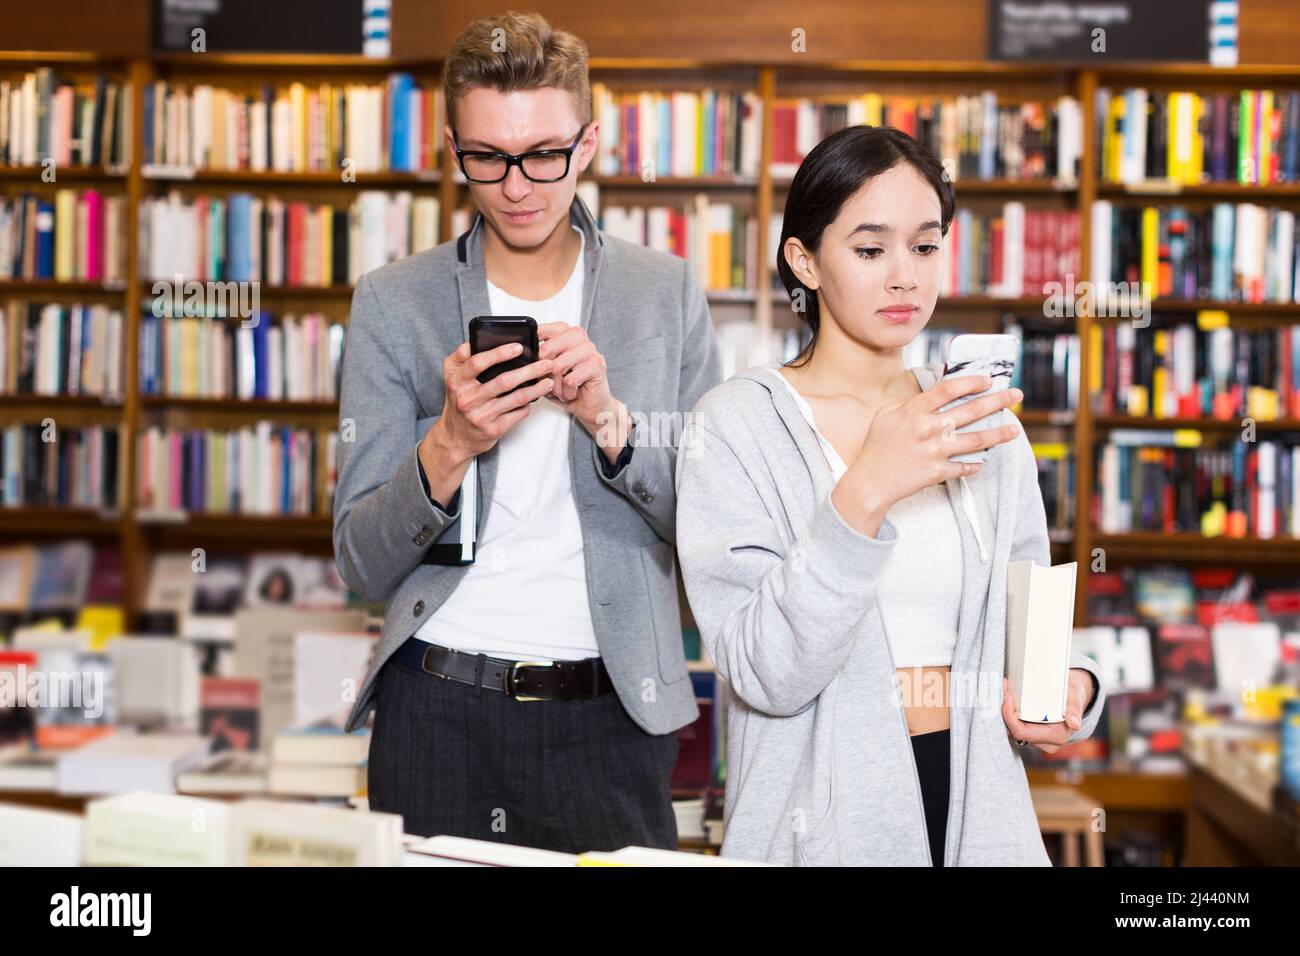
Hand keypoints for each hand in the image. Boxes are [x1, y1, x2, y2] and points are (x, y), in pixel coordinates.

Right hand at [419, 342, 554, 499]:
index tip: (519, 347)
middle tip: (547, 363)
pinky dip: (528, 406)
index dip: (499, 353)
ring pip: (516, 399)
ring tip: (549, 381)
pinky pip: (517, 414)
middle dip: (530, 371)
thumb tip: (478, 339)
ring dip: (536, 389)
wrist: (456, 437)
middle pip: (504, 381)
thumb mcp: (452, 377)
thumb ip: (461, 356)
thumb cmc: (459, 402)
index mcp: (457, 381)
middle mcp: (467, 399)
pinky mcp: (493, 430)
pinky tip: (535, 399)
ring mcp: (481, 416)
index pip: (478, 362)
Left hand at [536, 321, 616, 431]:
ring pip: (557, 366)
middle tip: (548, 382)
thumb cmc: (567, 386)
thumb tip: (525, 358)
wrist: (590, 405)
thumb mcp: (547, 371)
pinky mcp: (597, 365)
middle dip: (543, 372)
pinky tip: (572, 393)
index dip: (531, 348)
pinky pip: (570, 380)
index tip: (530, 361)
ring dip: (555, 386)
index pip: (541, 330)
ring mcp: (589, 349)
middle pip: (546, 349)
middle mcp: (578, 336)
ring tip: (561, 390)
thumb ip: (538, 359)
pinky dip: (567, 392)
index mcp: (564, 332)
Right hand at [831, 374, 1023, 536]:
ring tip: (1014, 428)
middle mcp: (928, 428)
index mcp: (915, 410)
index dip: (971, 381)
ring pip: (977, 439)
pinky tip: (982, 462)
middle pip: (971, 410)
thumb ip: (910, 404)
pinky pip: (965, 466)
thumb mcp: (886, 415)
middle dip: (998, 400)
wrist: (870, 482)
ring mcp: (935, 451)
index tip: (988, 379)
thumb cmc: (876, 447)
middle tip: (1015, 395)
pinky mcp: (938, 471)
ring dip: (999, 433)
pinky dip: (975, 465)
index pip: (948, 389)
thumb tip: (932, 397)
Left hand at [1000, 671, 1093, 754]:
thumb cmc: (1073, 695)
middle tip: (1004, 689)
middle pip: (1014, 731)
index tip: (1008, 696)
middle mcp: (1046, 742)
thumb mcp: (1074, 697)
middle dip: (1005, 711)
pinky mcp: (1032, 734)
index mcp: (1056, 736)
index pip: (1022, 732)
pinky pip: (1015, 726)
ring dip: (1006, 711)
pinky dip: (1010, 713)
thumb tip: (1075, 724)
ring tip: (1005, 690)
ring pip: (1013, 729)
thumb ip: (1074, 710)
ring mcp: (1038, 740)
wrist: (1073, 697)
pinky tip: (1008, 698)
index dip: (1009, 716)